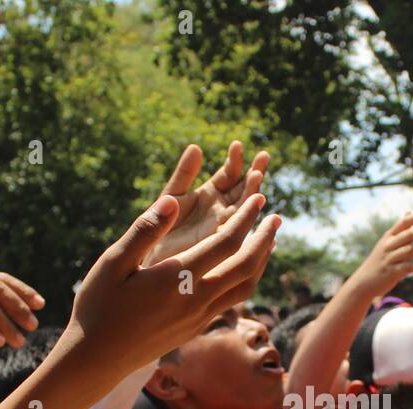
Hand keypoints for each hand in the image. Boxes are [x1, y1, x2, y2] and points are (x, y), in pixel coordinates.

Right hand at [69, 191, 280, 372]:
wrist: (96, 358)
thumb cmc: (98, 306)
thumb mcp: (113, 263)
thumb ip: (145, 231)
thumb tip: (172, 200)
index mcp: (177, 279)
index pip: (226, 243)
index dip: (247, 219)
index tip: (260, 199)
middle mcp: (196, 301)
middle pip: (246, 268)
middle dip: (265, 240)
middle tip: (277, 217)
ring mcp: (199, 318)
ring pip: (245, 289)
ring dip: (261, 263)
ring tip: (267, 242)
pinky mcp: (195, 329)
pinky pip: (232, 301)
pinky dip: (245, 280)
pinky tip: (241, 269)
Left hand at [144, 142, 269, 266]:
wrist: (148, 258)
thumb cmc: (158, 227)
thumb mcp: (172, 195)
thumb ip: (184, 174)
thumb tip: (196, 147)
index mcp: (209, 195)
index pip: (229, 174)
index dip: (235, 161)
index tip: (237, 146)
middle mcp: (220, 210)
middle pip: (244, 189)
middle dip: (254, 173)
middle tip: (264, 156)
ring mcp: (222, 227)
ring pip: (244, 208)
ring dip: (253, 193)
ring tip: (257, 176)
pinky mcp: (219, 245)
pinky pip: (237, 230)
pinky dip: (248, 219)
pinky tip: (256, 204)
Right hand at [346, 209, 412, 298]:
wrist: (363, 283)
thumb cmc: (379, 262)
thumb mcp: (387, 243)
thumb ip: (399, 229)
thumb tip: (409, 212)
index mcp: (389, 236)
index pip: (406, 221)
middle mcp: (389, 245)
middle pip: (411, 234)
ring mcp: (390, 258)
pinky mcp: (392, 272)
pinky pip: (410, 267)